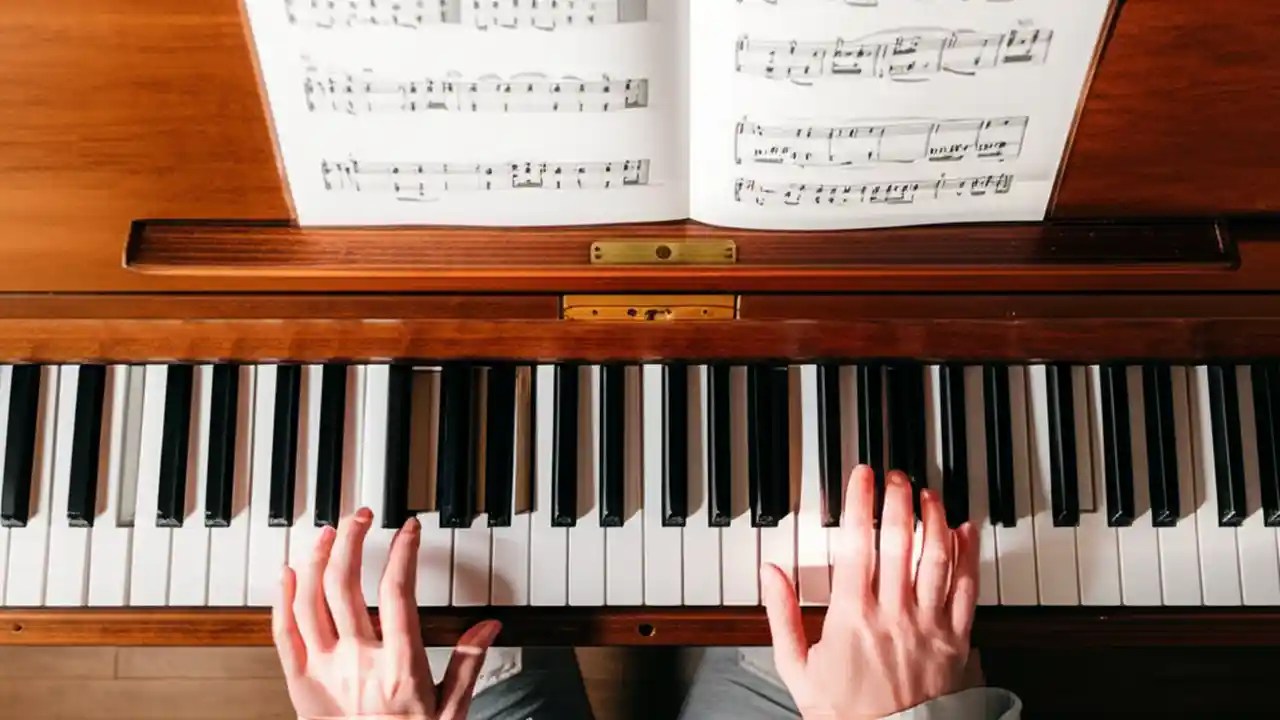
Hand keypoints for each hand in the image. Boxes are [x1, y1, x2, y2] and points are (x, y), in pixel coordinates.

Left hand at [272, 508, 501, 719]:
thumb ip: (469, 666)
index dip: (404, 552)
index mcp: (400, 669)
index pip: (399, 593)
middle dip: (353, 540)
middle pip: (346, 585)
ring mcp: (324, 673)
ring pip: (310, 600)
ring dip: (318, 559)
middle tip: (362, 517)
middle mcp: (358, 665)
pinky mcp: (299, 684)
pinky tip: (290, 572)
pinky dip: (283, 599)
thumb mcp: (451, 712)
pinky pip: (283, 634)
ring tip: (328, 534)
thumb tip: (490, 627)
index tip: (409, 529)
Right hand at [762, 466, 980, 719]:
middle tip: (897, 476)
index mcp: (852, 617)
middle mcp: (894, 614)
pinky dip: (968, 556)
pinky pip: (967, 590)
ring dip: (934, 520)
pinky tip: (964, 532)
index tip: (862, 477)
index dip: (861, 503)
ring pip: (937, 559)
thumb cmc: (845, 716)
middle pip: (900, 541)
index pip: (858, 544)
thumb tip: (770, 573)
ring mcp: (929, 626)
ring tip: (928, 495)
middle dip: (899, 500)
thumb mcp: (797, 669)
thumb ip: (781, 616)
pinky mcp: (957, 641)